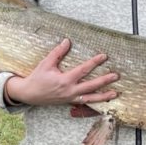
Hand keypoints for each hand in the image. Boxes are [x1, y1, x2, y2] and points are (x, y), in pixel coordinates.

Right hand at [4, 39, 118, 105]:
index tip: (104, 56)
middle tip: (116, 76)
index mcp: (64, 80)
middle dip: (104, 81)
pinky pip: (85, 103)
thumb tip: (67, 41)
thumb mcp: (46, 63)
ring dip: (103, 96)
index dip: (94, 62)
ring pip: (90, 99)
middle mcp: (70, 91)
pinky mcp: (70, 102)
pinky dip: (95, 102)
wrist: (29, 94)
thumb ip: (58, 53)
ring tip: (115, 93)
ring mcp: (71, 98)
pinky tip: (103, 100)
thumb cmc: (37, 78)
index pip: (83, 70)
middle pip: (91, 86)